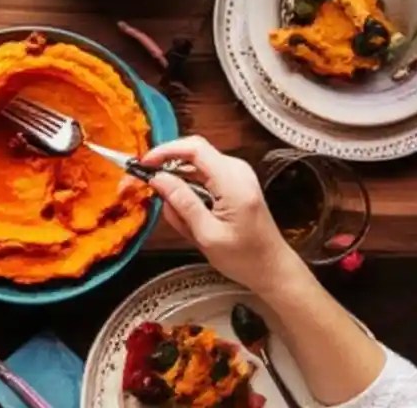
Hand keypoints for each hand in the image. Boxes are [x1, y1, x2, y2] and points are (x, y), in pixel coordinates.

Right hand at [143, 137, 301, 293]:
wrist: (273, 268)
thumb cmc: (244, 258)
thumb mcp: (207, 235)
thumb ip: (182, 203)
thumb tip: (157, 178)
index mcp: (234, 183)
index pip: (195, 149)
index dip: (165, 151)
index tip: (143, 165)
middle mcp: (237, 171)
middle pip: (193, 152)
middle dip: (166, 166)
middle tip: (146, 184)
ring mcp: (237, 175)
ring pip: (195, 165)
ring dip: (178, 183)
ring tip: (178, 216)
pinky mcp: (234, 182)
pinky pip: (202, 176)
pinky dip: (188, 189)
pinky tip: (188, 214)